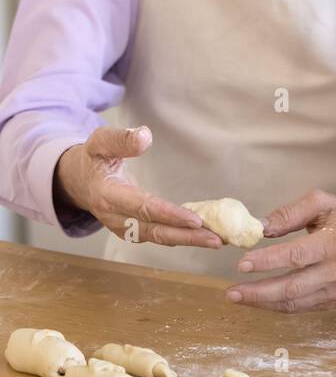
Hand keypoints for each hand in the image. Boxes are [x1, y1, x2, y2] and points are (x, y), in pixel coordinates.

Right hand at [53, 126, 222, 248]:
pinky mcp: (132, 231)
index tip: (195, 219)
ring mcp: (124, 228)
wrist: (77, 181)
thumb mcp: (100, 142)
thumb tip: (145, 136)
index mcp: (108, 195)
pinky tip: (203, 235)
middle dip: (186, 237)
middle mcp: (116, 218)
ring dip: (188, 240)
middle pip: (155, 231)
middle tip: (216, 239)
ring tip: (217, 240)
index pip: (143, 207)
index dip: (169, 214)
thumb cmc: (93, 158)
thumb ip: (121, 139)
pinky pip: (159, 235)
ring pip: (159, 237)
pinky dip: (181, 237)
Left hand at [224, 191, 335, 312]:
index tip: (242, 263)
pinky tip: (258, 299)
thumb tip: (261, 228)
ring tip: (237, 297)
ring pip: (294, 303)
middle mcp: (334, 271)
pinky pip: (300, 308)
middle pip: (292, 288)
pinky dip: (276, 306)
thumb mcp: (322, 203)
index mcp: (333, 243)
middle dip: (259, 292)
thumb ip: (290, 213)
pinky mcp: (331, 301)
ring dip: (262, 303)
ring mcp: (334, 291)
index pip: (296, 256)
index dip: (268, 261)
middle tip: (231, 292)